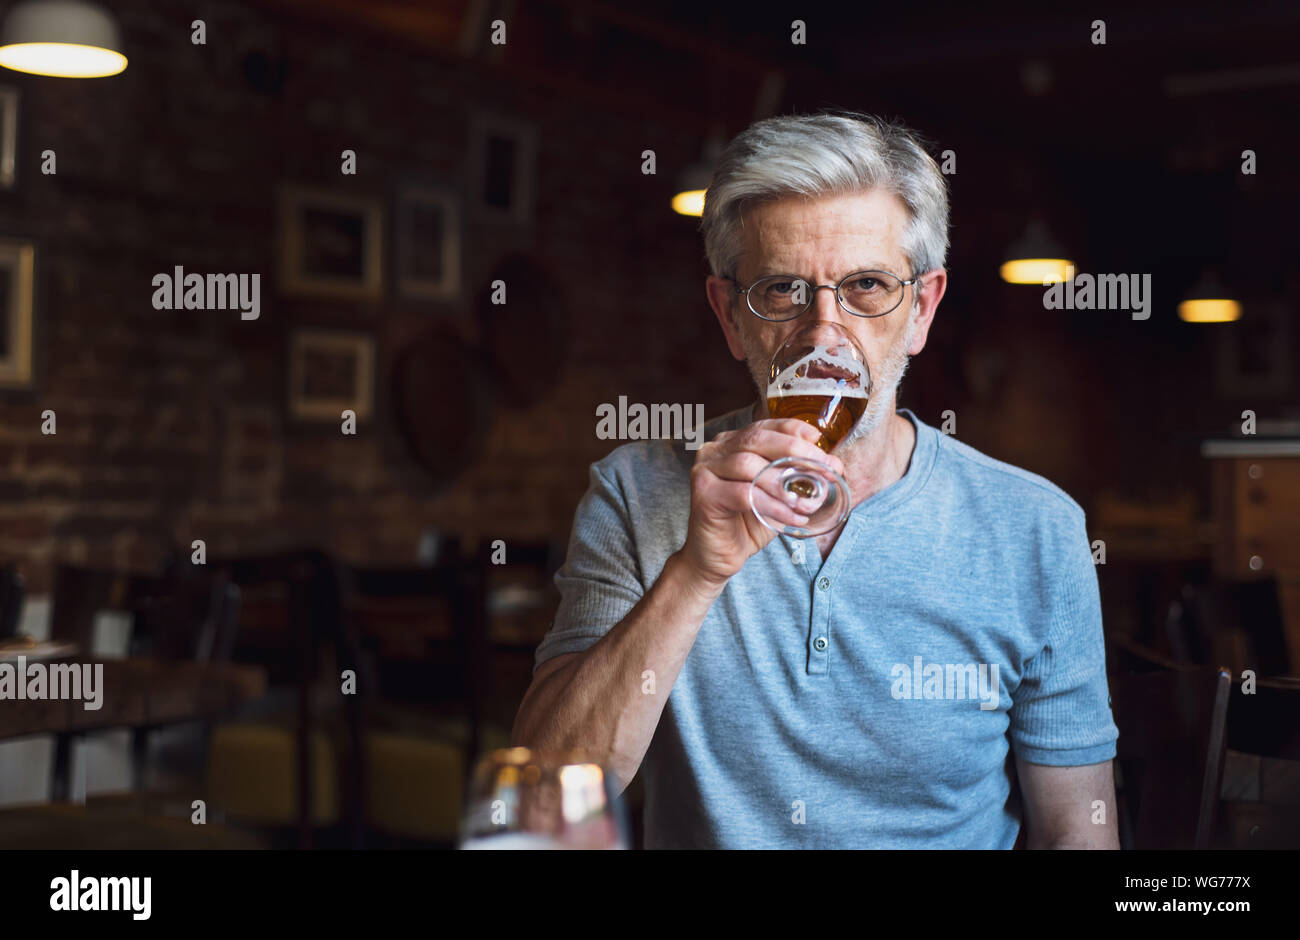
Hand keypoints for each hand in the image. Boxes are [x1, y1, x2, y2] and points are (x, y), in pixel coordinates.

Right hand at [679, 419, 844, 589]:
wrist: (717, 557)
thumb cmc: (747, 523)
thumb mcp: (778, 495)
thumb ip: (798, 477)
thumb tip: (833, 464)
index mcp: (732, 442)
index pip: (765, 426)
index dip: (794, 430)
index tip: (820, 442)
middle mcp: (715, 450)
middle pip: (757, 439)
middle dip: (796, 453)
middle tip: (825, 470)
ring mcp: (705, 470)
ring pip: (749, 465)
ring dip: (783, 484)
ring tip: (806, 504)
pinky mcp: (703, 494)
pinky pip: (743, 494)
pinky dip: (772, 506)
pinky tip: (791, 518)